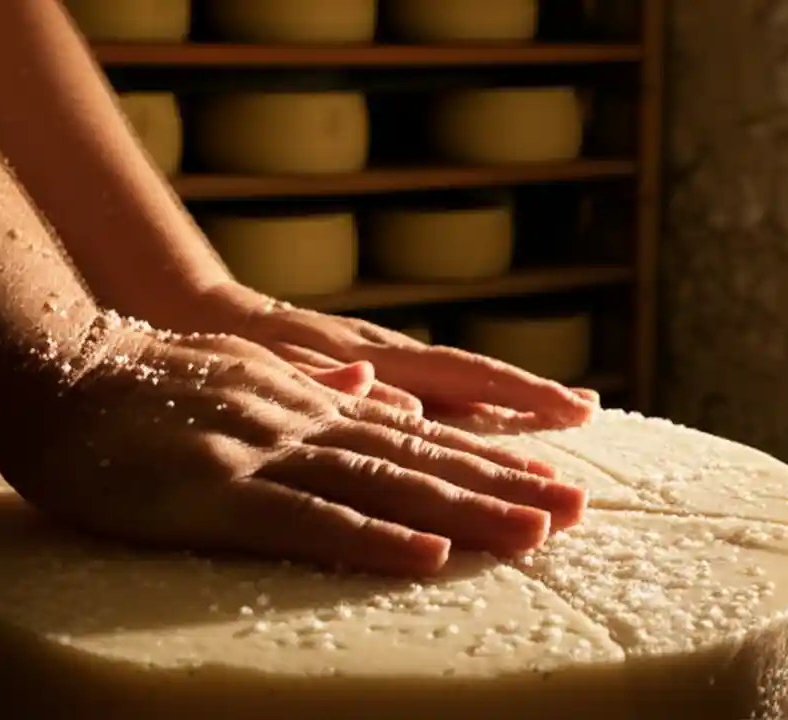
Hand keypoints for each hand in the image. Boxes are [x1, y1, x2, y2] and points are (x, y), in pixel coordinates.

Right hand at [0, 313, 586, 575]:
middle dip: (504, 483)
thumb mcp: (241, 374)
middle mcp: (302, 417)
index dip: (485, 455)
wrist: (55, 369)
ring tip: (536, 530)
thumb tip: (372, 394)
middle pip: (420, 456)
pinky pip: (309, 518)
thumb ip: (311, 387)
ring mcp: (264, 449)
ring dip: (464, 507)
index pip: (416, 431)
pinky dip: (373, 537)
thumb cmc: (140, 384)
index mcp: (308, 399)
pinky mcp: (218, 489)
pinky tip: (429, 554)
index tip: (548, 477)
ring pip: (384, 482)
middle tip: (578, 509)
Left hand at [190, 284, 600, 430]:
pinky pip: (433, 386)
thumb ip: (322, 379)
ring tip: (574, 411)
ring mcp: (379, 359)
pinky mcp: (367, 368)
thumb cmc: (225, 346)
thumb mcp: (262, 367)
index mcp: (365, 354)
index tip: (570, 408)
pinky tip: (503, 417)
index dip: (515, 394)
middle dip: (533, 398)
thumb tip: (386, 398)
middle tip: (593, 414)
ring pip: (459, 380)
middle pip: (473, 376)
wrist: (194, 311)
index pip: (458, 374)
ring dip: (514, 399)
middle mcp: (384, 354)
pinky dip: (477, 400)